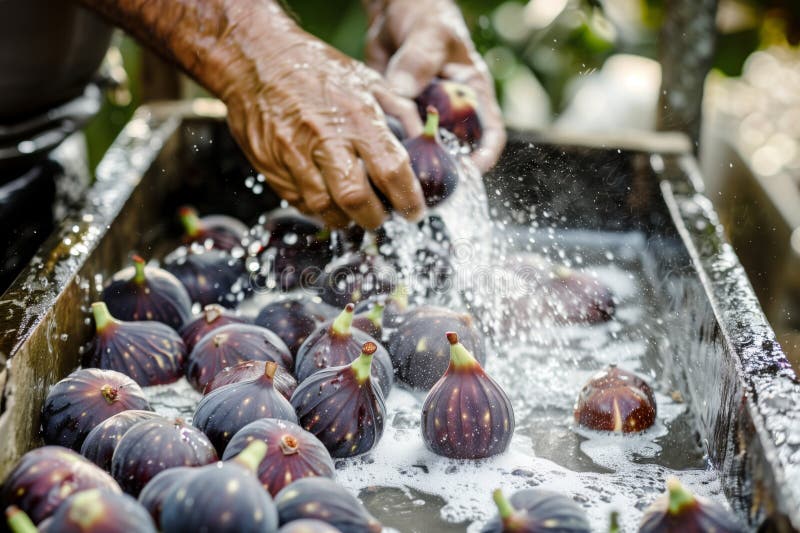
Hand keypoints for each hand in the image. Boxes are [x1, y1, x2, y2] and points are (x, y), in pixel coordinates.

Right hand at [221, 14, 424, 228]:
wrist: (255, 58)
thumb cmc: (318, 69)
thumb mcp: (369, 81)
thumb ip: (401, 112)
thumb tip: (424, 142)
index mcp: (357, 116)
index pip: (391, 170)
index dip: (408, 198)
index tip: (415, 211)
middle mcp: (325, 138)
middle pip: (356, 200)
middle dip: (375, 218)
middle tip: (382, 218)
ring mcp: (293, 155)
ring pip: (324, 209)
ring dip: (346, 219)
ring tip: (355, 212)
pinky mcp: (270, 166)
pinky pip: (299, 202)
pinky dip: (318, 209)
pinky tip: (328, 199)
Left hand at [365, 0, 505, 171]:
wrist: (392, 10)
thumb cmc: (427, 14)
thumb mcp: (431, 33)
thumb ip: (420, 61)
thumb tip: (404, 93)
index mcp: (471, 92)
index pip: (490, 132)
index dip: (485, 155)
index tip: (472, 171)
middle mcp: (448, 108)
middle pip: (452, 148)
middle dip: (442, 166)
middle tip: (426, 176)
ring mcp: (421, 112)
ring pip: (420, 145)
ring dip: (410, 157)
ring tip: (398, 164)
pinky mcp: (397, 111)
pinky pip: (393, 132)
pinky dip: (386, 140)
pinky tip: (375, 142)